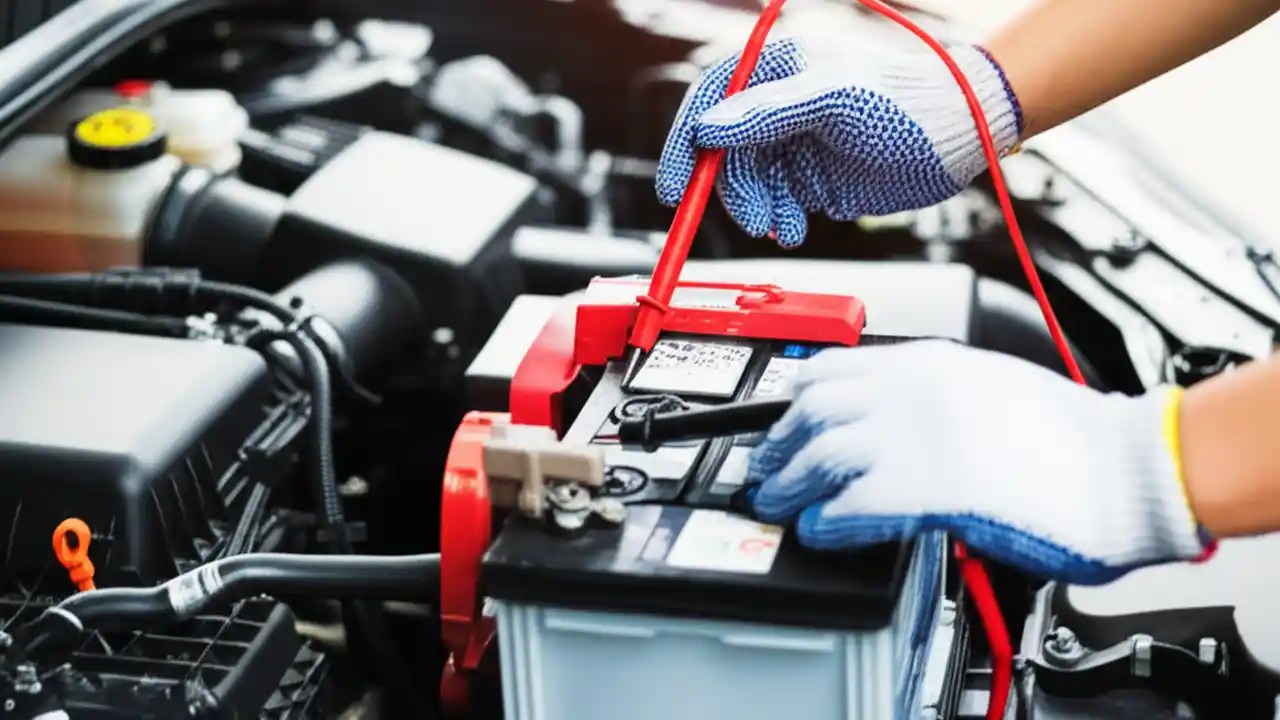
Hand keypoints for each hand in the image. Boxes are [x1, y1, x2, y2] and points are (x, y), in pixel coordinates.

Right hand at [656, 38, 1022, 247]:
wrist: (960, 138)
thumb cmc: (908, 102)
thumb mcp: (833, 101)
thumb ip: (767, 114)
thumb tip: (708, 130)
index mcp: (777, 71)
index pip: (710, 103)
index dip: (685, 144)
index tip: (675, 185)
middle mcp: (778, 107)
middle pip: (724, 154)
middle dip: (733, 191)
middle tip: (755, 219)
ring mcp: (793, 144)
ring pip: (747, 184)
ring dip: (758, 211)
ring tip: (784, 227)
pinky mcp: (810, 178)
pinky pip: (774, 204)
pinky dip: (778, 221)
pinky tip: (796, 228)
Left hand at [748, 342, 1212, 584]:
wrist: (1124, 468)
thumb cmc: (1074, 437)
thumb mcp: (989, 386)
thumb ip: (934, 397)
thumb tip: (895, 421)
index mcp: (928, 362)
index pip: (833, 367)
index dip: (796, 398)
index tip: (785, 417)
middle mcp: (911, 391)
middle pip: (812, 408)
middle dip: (779, 442)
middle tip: (767, 467)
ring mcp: (914, 437)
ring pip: (817, 452)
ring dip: (788, 483)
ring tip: (777, 503)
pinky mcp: (924, 489)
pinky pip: (847, 504)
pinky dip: (823, 519)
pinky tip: (819, 529)